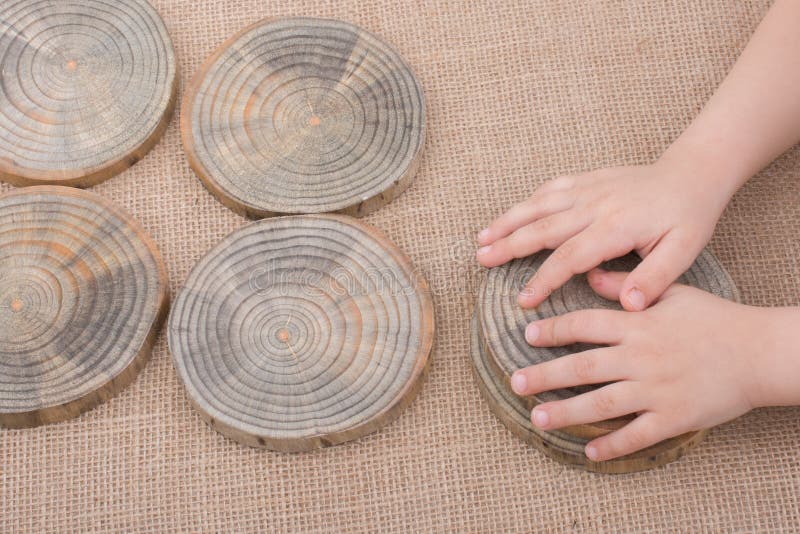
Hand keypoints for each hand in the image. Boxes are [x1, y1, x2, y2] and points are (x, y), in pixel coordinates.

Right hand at [476, 159, 732, 309]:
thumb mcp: (683, 252)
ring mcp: (588, 188)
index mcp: (616, 227)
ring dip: (508, 221)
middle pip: (543, 227)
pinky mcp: (587, 179)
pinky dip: (527, 202)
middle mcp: (595, 204)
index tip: (523, 300)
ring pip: (539, 205)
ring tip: (481, 237)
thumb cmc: (688, 217)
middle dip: (509, 245)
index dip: (544, 279)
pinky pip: (550, 189)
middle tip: (481, 260)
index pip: (570, 256)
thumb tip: (627, 306)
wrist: (693, 173)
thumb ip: (654, 279)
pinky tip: (510, 216)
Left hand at [508, 269, 799, 460]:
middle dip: (544, 375)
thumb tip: (590, 273)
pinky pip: (636, 435)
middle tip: (515, 383)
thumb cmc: (714, 319)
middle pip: (581, 367)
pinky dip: (611, 445)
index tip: (527, 335)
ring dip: (565, 413)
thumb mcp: (671, 293)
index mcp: (637, 325)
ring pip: (601, 403)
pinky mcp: (673, 417)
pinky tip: (588, 453)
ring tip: (537, 418)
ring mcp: (655, 389)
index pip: (583, 325)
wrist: (759, 352)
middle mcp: (640, 357)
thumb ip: (626, 287)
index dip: (552, 330)